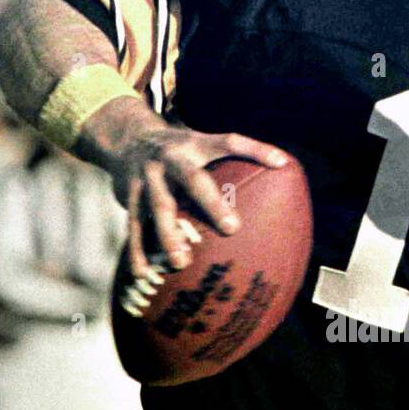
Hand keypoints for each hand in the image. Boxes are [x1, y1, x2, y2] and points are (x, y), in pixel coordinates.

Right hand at [86, 99, 289, 276]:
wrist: (127, 136)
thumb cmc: (180, 150)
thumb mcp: (201, 145)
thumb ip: (231, 160)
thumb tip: (281, 174)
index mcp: (196, 143)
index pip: (230, 142)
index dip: (256, 149)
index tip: (280, 163)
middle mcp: (171, 158)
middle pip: (193, 180)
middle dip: (211, 203)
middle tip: (232, 228)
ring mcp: (148, 176)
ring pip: (159, 206)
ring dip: (169, 234)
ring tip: (180, 262)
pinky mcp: (129, 194)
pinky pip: (134, 225)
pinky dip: (137, 249)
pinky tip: (143, 273)